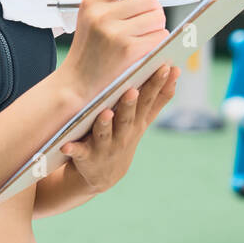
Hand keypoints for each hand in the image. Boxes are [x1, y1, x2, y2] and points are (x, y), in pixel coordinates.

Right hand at [59, 0, 168, 100]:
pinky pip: (159, 37)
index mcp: (92, 1)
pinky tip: (145, 47)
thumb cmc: (89, 47)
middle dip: (154, 9)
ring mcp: (114, 32)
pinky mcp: (127, 51)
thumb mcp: (95, 15)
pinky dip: (158, 42)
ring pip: (158, 17)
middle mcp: (101, 14)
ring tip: (144, 35)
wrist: (77, 82)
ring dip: (158, 27)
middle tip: (146, 22)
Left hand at [59, 64, 180, 193]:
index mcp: (136, 122)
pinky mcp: (86, 157)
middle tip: (132, 90)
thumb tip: (177, 71)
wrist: (103, 175)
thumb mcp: (143, 120)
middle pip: (127, 118)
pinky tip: (66, 145)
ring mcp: (105, 147)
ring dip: (104, 124)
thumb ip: (159, 98)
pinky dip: (73, 149)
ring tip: (105, 114)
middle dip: (129, 105)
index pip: (148, 101)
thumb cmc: (123, 137)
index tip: (166, 67)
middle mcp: (123, 134)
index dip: (157, 85)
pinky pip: (79, 152)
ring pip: (104, 134)